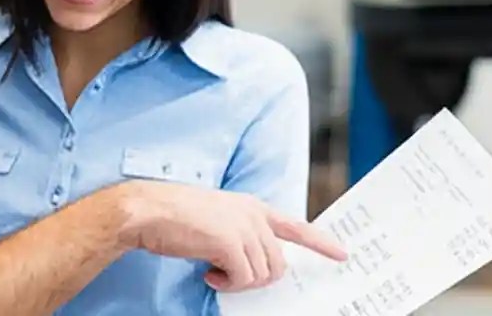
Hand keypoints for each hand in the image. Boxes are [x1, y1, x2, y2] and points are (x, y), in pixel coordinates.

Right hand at [116, 181, 345, 291]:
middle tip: (227, 274)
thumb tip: (252, 264)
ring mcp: (244, 228)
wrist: (150, 210)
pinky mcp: (231, 243)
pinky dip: (226, 284)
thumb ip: (240, 234)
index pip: (296, 226)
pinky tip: (207, 272)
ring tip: (213, 269)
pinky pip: (242, 279)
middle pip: (277, 264)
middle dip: (256, 278)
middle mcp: (254, 215)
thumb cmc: (175, 217)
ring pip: (261, 275)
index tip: (341, 254)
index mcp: (252, 207)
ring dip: (238, 282)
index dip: (321, 242)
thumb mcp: (217, 219)